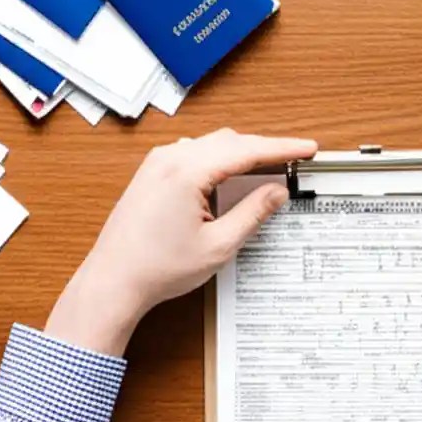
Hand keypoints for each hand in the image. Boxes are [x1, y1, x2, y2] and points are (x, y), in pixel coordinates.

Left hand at [45, 129, 317, 355]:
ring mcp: (157, 163)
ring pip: (211, 145)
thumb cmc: (157, 267)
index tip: (307, 149)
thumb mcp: (218, 245)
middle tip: (293, 163)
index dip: (283, 148)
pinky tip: (230, 181)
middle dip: (264, 150)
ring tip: (266, 174)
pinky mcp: (151, 173)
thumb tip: (276, 192)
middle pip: (230, 141)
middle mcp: (170, 159)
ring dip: (240, 155)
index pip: (247, 150)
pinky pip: (193, 155)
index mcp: (187, 171)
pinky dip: (218, 162)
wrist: (114, 280)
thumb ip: (252, 213)